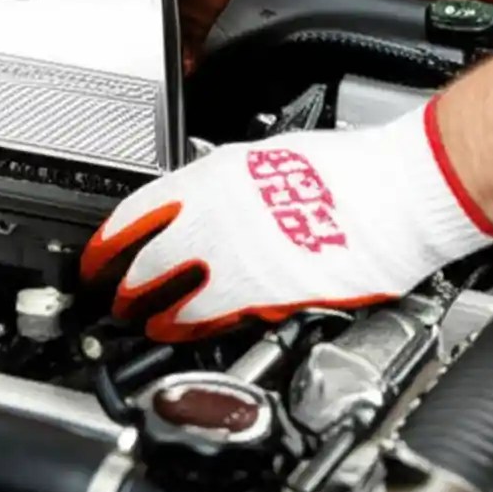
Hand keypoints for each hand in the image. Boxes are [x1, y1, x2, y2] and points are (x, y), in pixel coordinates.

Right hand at [69, 0, 287, 69]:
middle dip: (118, 43)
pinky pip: (186, 50)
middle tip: (113, 54)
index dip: (83, 17)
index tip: (77, 34)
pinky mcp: (196, 16)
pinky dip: (184, 61)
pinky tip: (178, 66)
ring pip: (151, 44)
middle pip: (120, 29)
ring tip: (146, 67)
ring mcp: (167, 6)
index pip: (89, 1)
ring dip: (151, 57)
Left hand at [80, 103, 492, 342]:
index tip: (93, 259)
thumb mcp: (261, 159)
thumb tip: (192, 206)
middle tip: (115, 301)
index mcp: (208, 179)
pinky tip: (187, 332)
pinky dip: (194, 328)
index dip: (105, 244)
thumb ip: (217, 187)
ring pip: (174, 298)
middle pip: (145, 264)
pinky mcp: (267, 295)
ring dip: (154, 316)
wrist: (398, 190)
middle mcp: (214, 219)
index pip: (133, 215)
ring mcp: (238, 260)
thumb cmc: (344, 169)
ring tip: (147, 324)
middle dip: (124, 288)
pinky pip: (215, 318)